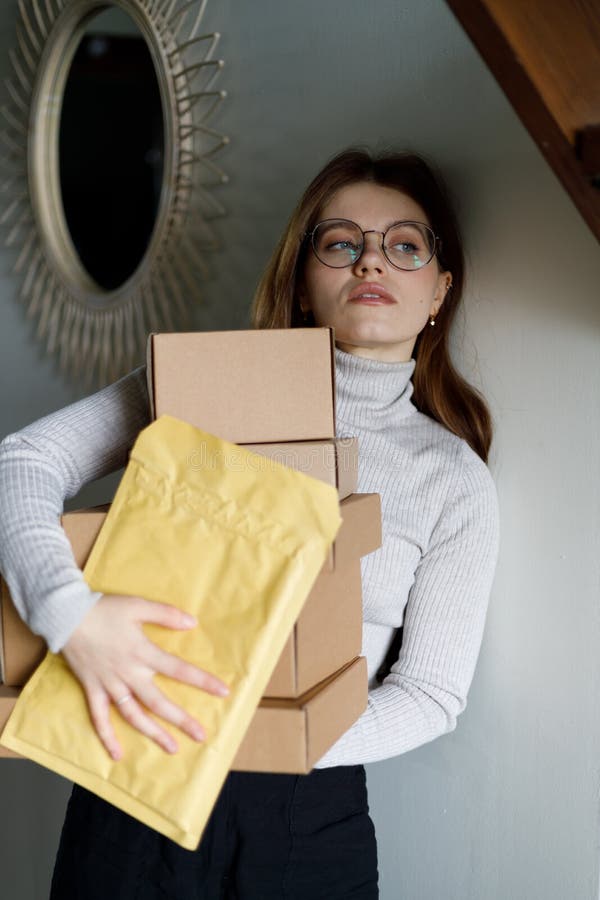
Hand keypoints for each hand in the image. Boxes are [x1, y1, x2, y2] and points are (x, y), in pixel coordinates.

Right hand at [62, 593, 229, 760]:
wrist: (66, 615)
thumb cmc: (104, 609)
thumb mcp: (138, 605)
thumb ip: (166, 614)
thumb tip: (193, 622)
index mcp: (143, 652)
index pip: (178, 670)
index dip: (202, 681)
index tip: (223, 692)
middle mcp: (128, 674)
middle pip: (159, 702)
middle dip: (181, 720)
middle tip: (201, 736)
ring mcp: (109, 684)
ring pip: (134, 715)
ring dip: (153, 733)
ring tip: (172, 748)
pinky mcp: (92, 689)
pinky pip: (99, 717)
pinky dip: (107, 737)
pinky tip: (118, 754)